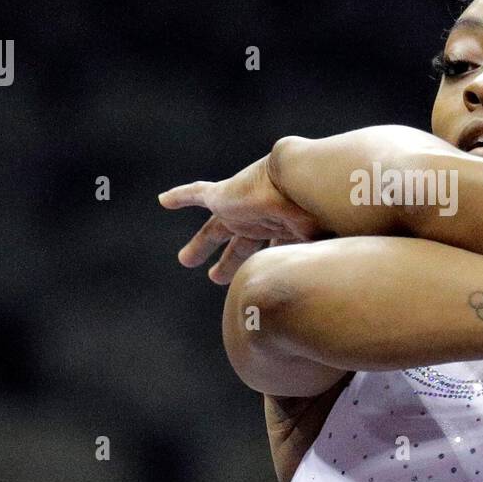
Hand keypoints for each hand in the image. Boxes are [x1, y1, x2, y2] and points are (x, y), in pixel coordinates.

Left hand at [158, 154, 324, 282]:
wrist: (301, 181)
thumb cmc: (317, 215)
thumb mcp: (316, 252)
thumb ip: (312, 271)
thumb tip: (319, 300)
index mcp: (284, 230)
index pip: (271, 253)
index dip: (264, 268)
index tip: (259, 283)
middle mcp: (261, 220)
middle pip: (240, 246)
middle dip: (228, 262)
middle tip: (215, 278)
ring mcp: (241, 208)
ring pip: (214, 230)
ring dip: (200, 245)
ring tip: (185, 260)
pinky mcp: (223, 196)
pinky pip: (197, 194)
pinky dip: (181, 196)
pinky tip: (163, 200)